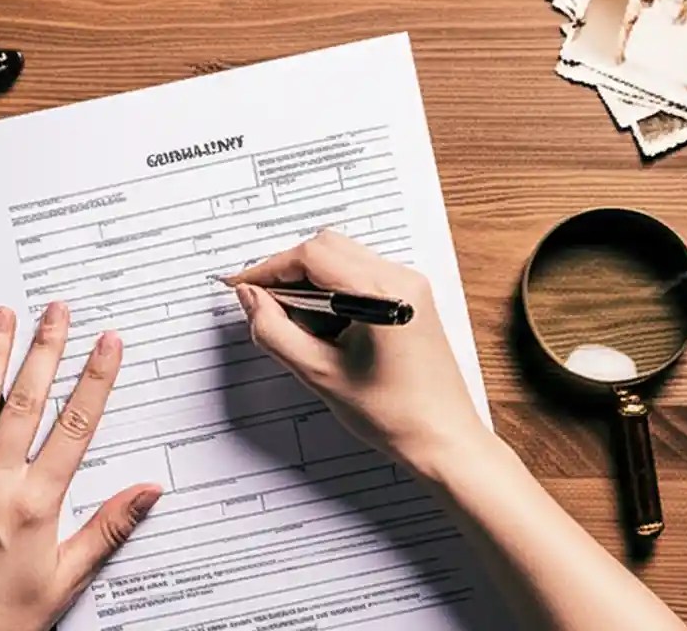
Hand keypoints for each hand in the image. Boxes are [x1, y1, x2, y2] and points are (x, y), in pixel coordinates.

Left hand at [0, 304, 162, 630]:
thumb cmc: (1, 623)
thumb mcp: (66, 580)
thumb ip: (108, 528)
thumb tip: (149, 491)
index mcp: (34, 505)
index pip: (74, 425)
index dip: (95, 378)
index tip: (108, 341)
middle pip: (25, 400)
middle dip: (45, 349)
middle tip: (57, 308)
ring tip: (3, 316)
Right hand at [225, 230, 488, 475]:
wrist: (442, 439)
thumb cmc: (393, 414)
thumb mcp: (319, 373)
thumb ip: (275, 331)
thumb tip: (250, 297)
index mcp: (383, 292)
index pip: (312, 255)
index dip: (270, 268)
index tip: (244, 288)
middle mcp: (402, 278)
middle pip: (327, 247)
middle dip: (289, 272)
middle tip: (266, 307)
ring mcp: (411, 286)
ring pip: (343, 258)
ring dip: (312, 282)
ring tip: (300, 327)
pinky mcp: (411, 299)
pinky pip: (361, 275)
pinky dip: (334, 291)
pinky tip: (326, 329)